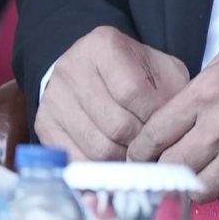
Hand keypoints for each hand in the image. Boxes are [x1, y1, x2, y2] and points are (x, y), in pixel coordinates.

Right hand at [33, 26, 190, 160]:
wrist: (86, 69)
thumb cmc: (132, 71)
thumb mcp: (159, 69)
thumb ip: (173, 93)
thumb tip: (174, 133)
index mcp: (104, 45)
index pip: (134, 92)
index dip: (155, 118)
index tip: (165, 127)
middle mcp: (72, 69)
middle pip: (116, 125)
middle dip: (141, 143)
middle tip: (153, 149)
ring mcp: (53, 98)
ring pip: (98, 148)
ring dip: (124, 161)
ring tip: (137, 157)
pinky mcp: (44, 125)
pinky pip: (76, 162)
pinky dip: (101, 173)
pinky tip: (115, 168)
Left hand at [128, 21, 218, 209]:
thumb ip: (205, 80)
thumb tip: (187, 104)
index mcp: (206, 93)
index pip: (154, 134)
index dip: (140, 151)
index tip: (139, 157)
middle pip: (171, 169)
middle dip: (162, 172)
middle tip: (163, 171)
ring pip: (199, 191)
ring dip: (194, 186)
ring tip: (200, 176)